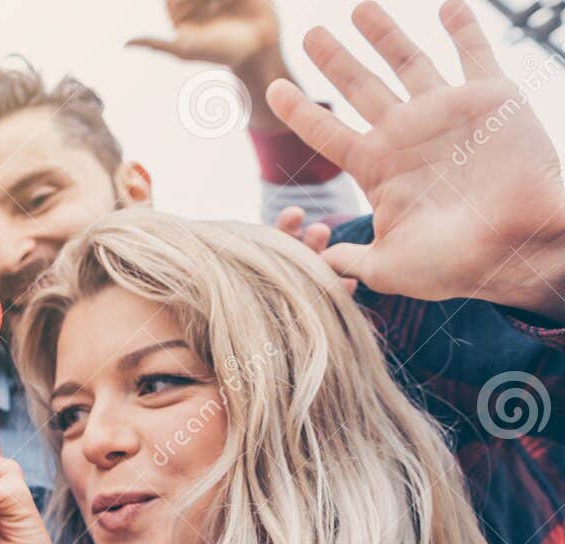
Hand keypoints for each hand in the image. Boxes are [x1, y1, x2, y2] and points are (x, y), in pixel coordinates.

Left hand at [129, 0, 289, 130]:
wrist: (255, 51)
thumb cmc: (219, 53)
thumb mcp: (184, 50)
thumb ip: (156, 44)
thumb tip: (125, 44)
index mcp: (180, 14)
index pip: (171, 0)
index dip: (182, 3)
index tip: (193, 12)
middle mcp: (197, 3)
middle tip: (212, 11)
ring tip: (223, 5)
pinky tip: (234, 1)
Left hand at [269, 1, 564, 319]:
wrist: (521, 245)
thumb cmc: (458, 262)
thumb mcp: (390, 268)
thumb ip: (349, 260)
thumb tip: (315, 259)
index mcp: (379, 169)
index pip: (327, 133)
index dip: (299, 112)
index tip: (272, 90)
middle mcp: (408, 136)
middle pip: (359, 88)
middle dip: (334, 60)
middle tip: (309, 36)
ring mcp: (446, 113)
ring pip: (407, 62)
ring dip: (384, 34)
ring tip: (357, 7)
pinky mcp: (490, 98)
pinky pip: (474, 53)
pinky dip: (463, 27)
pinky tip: (448, 5)